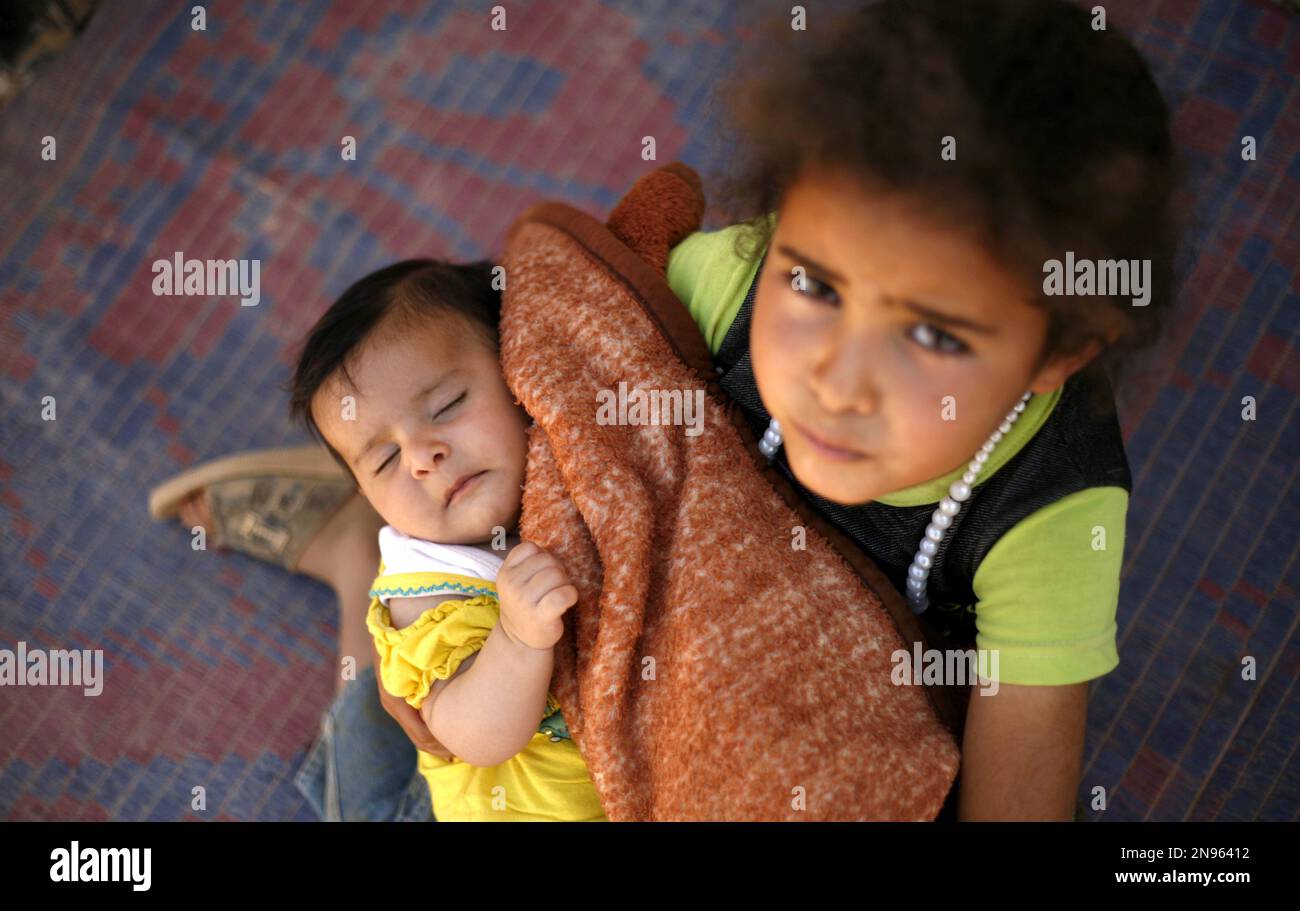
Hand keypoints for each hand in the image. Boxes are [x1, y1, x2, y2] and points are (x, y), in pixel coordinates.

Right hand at [373, 643, 454, 758]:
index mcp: (396, 701)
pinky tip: (445, 730)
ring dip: (436, 740)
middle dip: (441, 747)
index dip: (442, 745)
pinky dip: (430, 729)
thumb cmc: (406, 641)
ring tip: (458, 744)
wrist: (387, 626)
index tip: (462, 749)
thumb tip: (456, 704)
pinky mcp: (397, 698)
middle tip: (465, 752)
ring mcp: (394, 702)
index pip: (422, 735)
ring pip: (416, 732)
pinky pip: (414, 721)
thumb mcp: (418, 662)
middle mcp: (393, 704)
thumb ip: (433, 682)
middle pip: (419, 738)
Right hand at [495, 541, 578, 650]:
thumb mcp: (516, 581)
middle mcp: (511, 585)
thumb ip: (527, 562)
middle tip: (554, 586)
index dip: (542, 556)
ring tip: (559, 594)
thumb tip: (550, 549)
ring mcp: (524, 601)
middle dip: (557, 570)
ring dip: (565, 583)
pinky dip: (570, 595)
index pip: (529, 548)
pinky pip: (563, 594)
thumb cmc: (525, 604)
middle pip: (547, 560)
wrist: (520, 640)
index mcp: (505, 573)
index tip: (542, 572)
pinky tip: (567, 601)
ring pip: (556, 574)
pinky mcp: (540, 616)